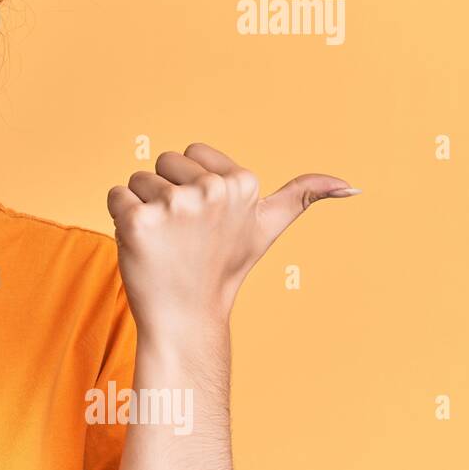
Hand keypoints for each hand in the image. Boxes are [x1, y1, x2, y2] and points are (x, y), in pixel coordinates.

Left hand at [106, 141, 358, 339]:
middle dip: (165, 192)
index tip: (205, 220)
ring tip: (164, 242)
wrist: (186, 316)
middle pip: (162, 161)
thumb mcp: (266, 228)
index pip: (190, 152)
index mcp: (242, 182)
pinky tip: (142, 245)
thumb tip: (353, 186)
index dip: (190, 184)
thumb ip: (302, 198)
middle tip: (182, 234)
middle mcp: (212, 190)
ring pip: (137, 180)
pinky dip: (120, 218)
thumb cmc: (221, 269)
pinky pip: (115, 196)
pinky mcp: (138, 220)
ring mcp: (174, 205)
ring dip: (142, 208)